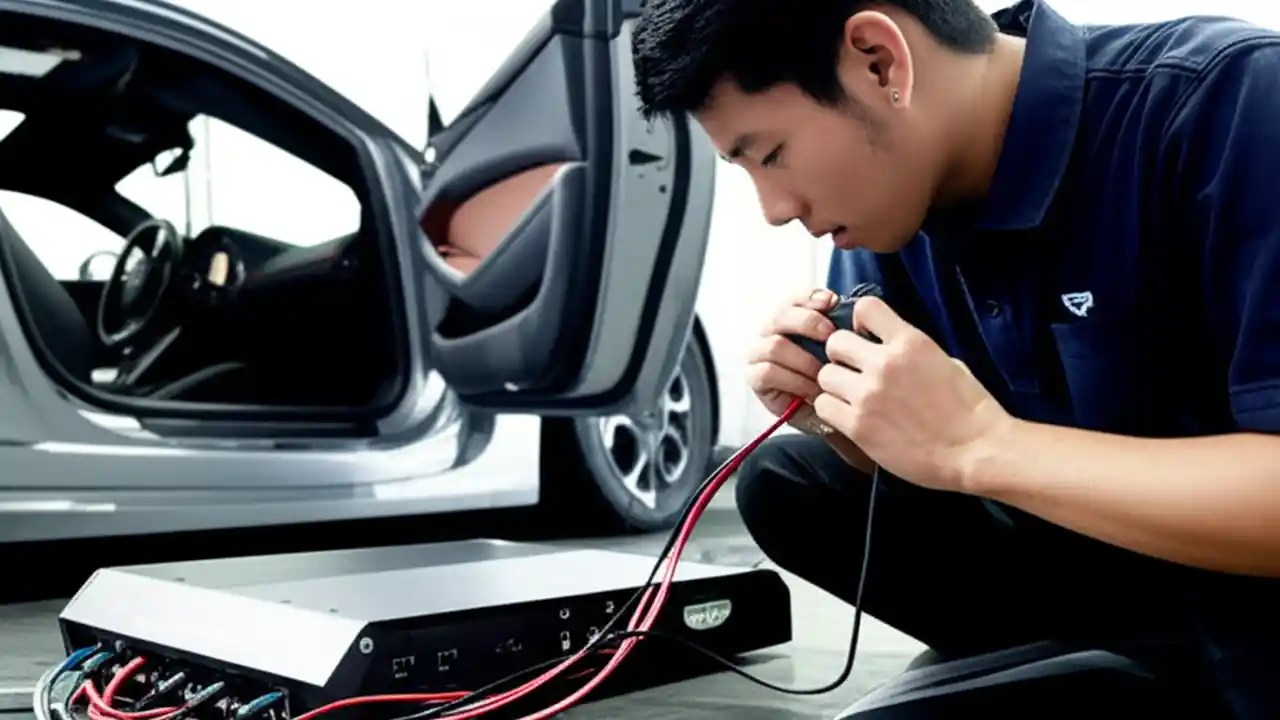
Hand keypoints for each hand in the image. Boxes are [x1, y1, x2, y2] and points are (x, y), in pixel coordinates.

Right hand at [746, 288, 837, 427]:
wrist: (831, 414)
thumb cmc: (835, 378)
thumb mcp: (842, 351)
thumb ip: (839, 327)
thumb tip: (837, 303)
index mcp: (791, 320)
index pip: (794, 299)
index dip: (810, 297)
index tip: (832, 301)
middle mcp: (770, 332)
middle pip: (780, 316)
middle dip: (808, 322)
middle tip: (830, 335)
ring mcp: (759, 354)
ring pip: (775, 345)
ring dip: (804, 361)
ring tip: (825, 375)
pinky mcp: (755, 378)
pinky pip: (769, 372)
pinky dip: (794, 381)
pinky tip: (813, 391)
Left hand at [812, 296, 1012, 491]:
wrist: (976, 450)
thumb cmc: (969, 410)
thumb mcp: (946, 362)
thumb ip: (911, 351)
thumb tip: (889, 346)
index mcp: (911, 342)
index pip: (866, 307)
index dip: (859, 322)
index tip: (864, 336)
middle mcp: (885, 363)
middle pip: (835, 343)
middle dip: (842, 357)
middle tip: (854, 373)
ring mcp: (868, 394)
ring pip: (824, 375)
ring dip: (835, 386)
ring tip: (852, 399)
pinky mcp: (858, 426)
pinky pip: (823, 406)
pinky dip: (832, 411)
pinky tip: (850, 418)